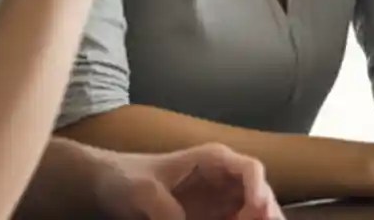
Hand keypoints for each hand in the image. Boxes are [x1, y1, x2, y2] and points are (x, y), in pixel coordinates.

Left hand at [94, 144, 282, 219]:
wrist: (107, 185)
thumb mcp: (143, 192)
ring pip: (253, 212)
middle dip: (266, 213)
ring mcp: (221, 200)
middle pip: (259, 194)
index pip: (250, 169)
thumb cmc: (126, 177)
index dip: (259, 188)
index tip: (257, 208)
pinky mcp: (213, 218)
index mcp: (214, 160)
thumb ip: (165, 211)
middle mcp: (225, 178)